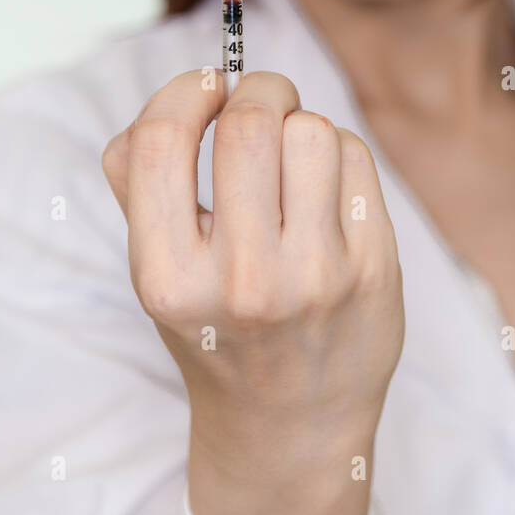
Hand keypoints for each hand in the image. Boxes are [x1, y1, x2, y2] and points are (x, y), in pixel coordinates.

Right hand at [102, 69, 404, 514]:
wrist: (290, 427)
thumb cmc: (217, 330)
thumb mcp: (157, 274)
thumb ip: (139, 185)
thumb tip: (175, 99)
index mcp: (168, 280)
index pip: (160, 142)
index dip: (183, 93)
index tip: (203, 87)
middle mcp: (244, 281)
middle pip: (251, 124)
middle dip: (257, 91)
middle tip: (259, 102)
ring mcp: (317, 277)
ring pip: (313, 132)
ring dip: (300, 125)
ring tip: (292, 158)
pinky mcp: (374, 268)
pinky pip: (356, 159)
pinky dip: (338, 155)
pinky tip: (324, 189)